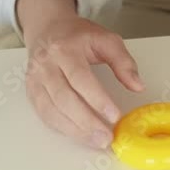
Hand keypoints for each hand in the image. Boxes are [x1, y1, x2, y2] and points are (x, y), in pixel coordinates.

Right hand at [21, 3, 143, 149]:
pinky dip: (62, 128)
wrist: (48, 28)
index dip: (97, 100)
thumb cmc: (78, 35)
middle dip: (86, 122)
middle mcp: (46, 65)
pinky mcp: (31, 92)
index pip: (80, 78)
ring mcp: (36, 80)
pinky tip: (78, 135)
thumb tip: (137, 86)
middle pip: (65, 98)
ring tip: (96, 141)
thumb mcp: (106, 39)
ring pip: (52, 110)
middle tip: (106, 137)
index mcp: (65, 50)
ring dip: (75, 130)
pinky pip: (45, 114)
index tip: (114, 116)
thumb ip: (123, 62)